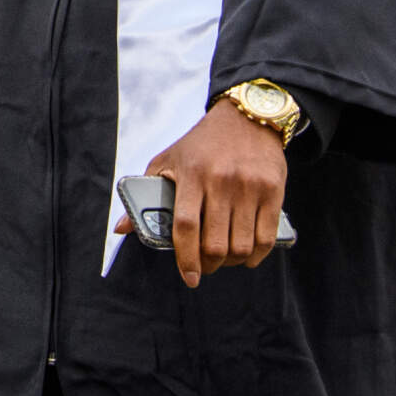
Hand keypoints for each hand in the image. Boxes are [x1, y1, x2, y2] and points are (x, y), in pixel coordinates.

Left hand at [112, 99, 287, 287]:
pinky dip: (257, 255)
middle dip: (210, 265)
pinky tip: (247, 256)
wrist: (246, 118)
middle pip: (216, 243)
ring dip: (232, 263)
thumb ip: (146, 193)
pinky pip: (266, 237)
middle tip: (205, 268)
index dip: (186, 258)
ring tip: (225, 261)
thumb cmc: (200, 144)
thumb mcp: (167, 159)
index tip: (189, 277)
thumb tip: (122, 229)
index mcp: (191, 174)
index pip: (185, 226)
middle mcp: (221, 181)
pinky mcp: (273, 190)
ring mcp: (249, 187)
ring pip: (242, 245)